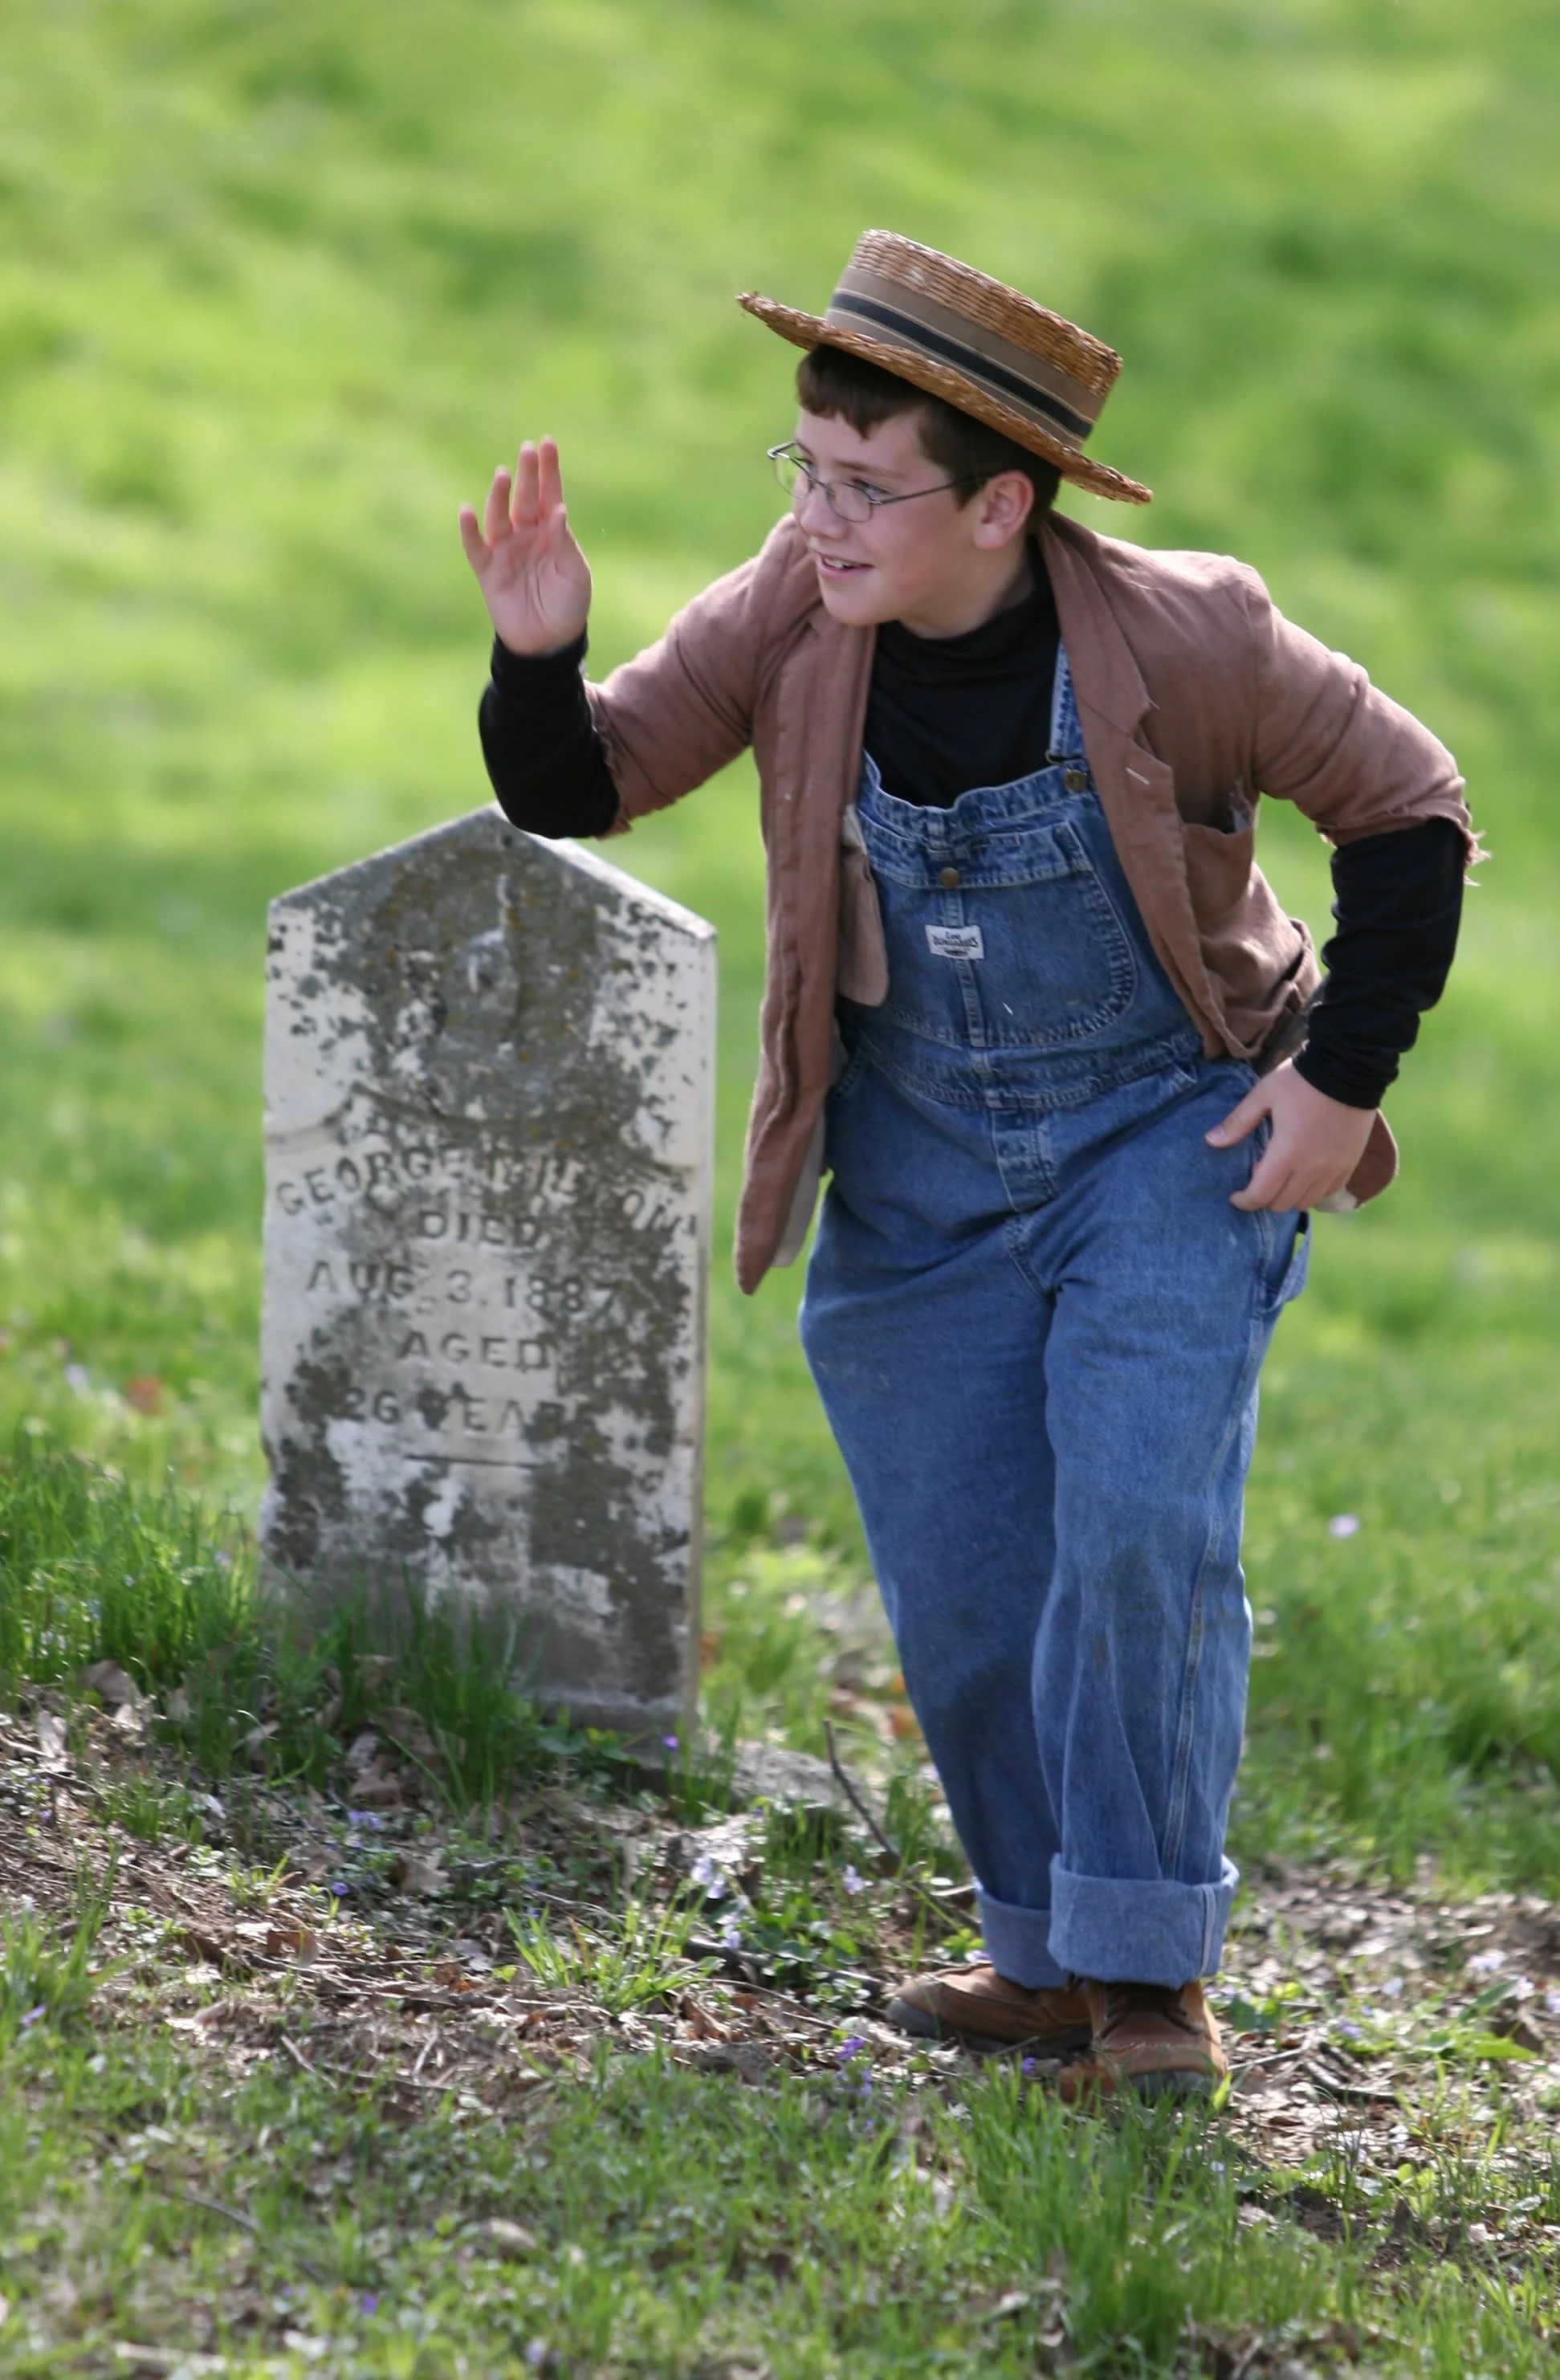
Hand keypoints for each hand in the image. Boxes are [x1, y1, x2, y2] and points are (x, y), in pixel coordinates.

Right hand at [458, 435, 591, 656]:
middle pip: (524, 499)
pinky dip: (469, 530)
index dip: (548, 470)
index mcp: (552, 534)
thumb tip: (558, 509)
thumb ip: (564, 543)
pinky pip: (475, 547)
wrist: (548, 644)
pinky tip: (467, 510)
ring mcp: (506, 552)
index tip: (547, 443)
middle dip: (526, 475)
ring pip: (499, 516)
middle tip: (527, 450)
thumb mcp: (575, 575)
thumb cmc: (569, 607)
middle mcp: (527, 536)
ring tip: (503, 475)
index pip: (550, 495)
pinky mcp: (488, 571)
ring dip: (499, 496)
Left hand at [1206, 1059, 1375, 1210]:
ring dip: (1288, 1197)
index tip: (1235, 1197)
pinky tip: (1304, 1175)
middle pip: (1282, 1203)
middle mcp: (1311, 1168)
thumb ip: (1238, 1122)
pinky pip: (1328, 1192)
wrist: (1350, 1067)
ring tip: (1281, 1176)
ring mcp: (1333, 1168)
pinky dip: (1312, 1191)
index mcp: (1286, 1153)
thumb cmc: (1301, 1080)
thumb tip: (1210, 1141)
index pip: (1261, 1194)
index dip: (1244, 1201)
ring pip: (1306, 1202)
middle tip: (1257, 1178)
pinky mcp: (1350, 1163)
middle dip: (1263, 1198)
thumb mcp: (1263, 1095)